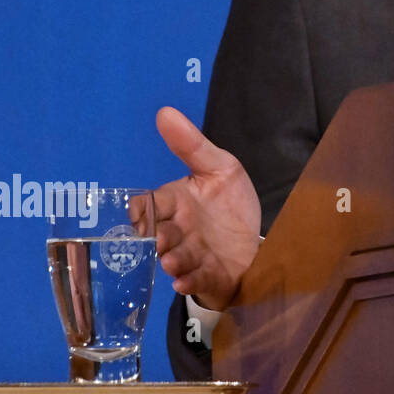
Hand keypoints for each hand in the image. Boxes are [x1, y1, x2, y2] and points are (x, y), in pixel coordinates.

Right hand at [153, 107, 261, 311]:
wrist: (252, 243)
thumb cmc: (228, 206)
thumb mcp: (219, 169)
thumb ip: (192, 145)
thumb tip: (164, 112)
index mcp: (177, 203)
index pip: (149, 204)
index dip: (143, 209)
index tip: (141, 213)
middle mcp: (179, 231)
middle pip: (159, 234)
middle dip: (159, 237)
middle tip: (163, 238)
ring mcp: (191, 256)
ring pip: (174, 260)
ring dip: (173, 261)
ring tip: (174, 262)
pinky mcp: (207, 276)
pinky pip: (194, 281)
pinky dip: (189, 282)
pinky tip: (186, 281)